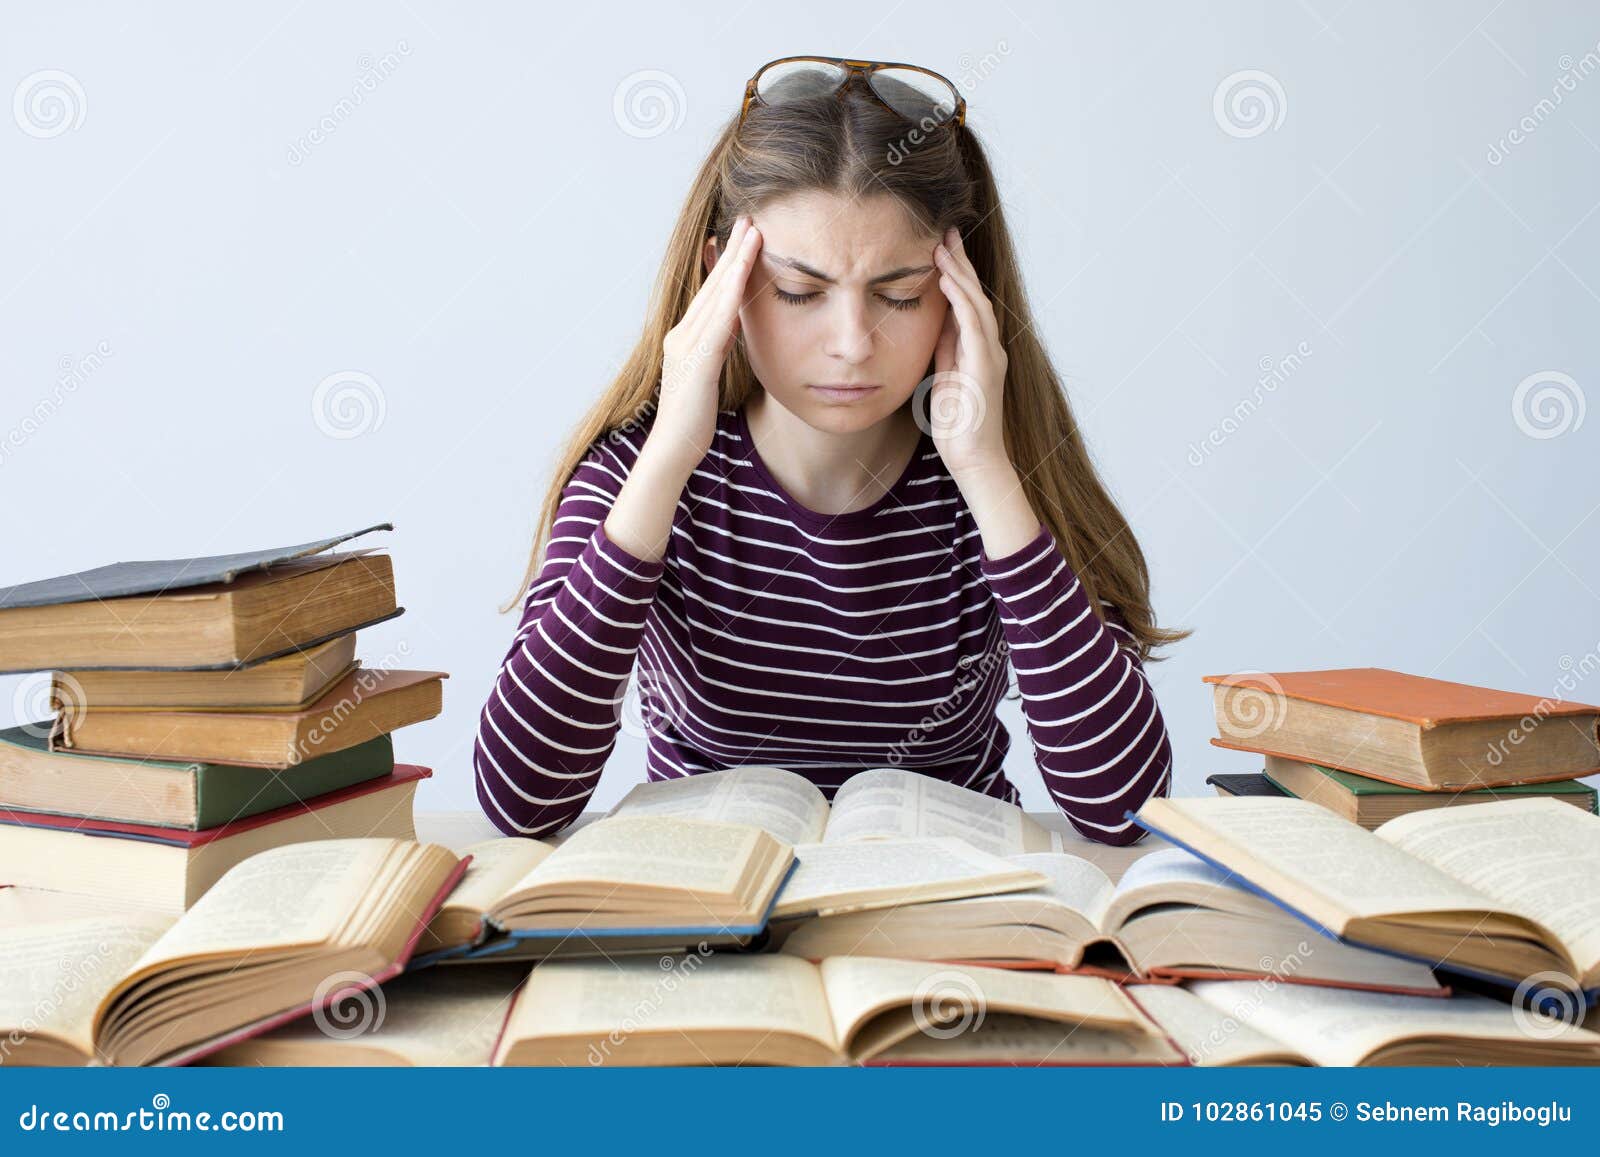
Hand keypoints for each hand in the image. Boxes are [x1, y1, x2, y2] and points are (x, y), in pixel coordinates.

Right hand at [647, 215, 763, 475]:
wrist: (672, 449)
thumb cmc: (691, 422)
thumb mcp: (706, 379)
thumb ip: (716, 351)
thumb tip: (731, 331)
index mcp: (685, 340)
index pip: (709, 296)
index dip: (725, 265)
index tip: (741, 238)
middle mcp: (681, 336)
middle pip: (711, 286)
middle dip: (731, 251)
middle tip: (748, 219)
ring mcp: (687, 346)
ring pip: (715, 295)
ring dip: (735, 261)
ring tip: (752, 232)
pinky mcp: (697, 360)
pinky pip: (718, 320)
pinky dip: (730, 293)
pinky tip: (744, 272)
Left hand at [930, 225, 1008, 478]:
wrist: (975, 460)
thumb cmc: (960, 426)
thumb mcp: (946, 377)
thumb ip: (946, 349)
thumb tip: (937, 321)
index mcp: (978, 349)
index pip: (967, 302)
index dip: (955, 273)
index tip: (940, 246)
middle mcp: (989, 347)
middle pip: (974, 295)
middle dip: (960, 262)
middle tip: (945, 231)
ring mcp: (990, 356)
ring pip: (976, 303)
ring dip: (959, 273)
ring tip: (943, 246)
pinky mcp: (985, 368)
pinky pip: (973, 326)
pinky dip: (961, 300)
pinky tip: (948, 280)